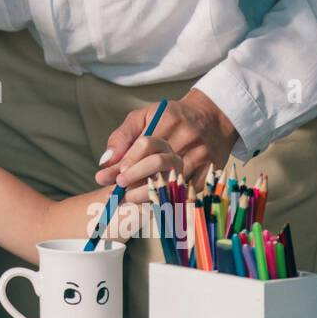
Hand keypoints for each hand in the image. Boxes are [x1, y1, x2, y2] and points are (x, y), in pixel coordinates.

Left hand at [95, 90, 237, 191]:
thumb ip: (122, 137)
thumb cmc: (170, 118)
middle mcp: (187, 136)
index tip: (111, 175)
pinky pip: (187, 190)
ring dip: (147, 193)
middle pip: (158, 163)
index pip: (144, 143)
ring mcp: (201, 154)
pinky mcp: (210, 170)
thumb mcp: (143, 117)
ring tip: (130, 198)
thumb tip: (105, 162)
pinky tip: (152, 200)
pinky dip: (168, 197)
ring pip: (171, 179)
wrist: (211, 117)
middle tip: (118, 190)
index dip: (126, 162)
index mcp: (169, 119)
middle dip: (134, 179)